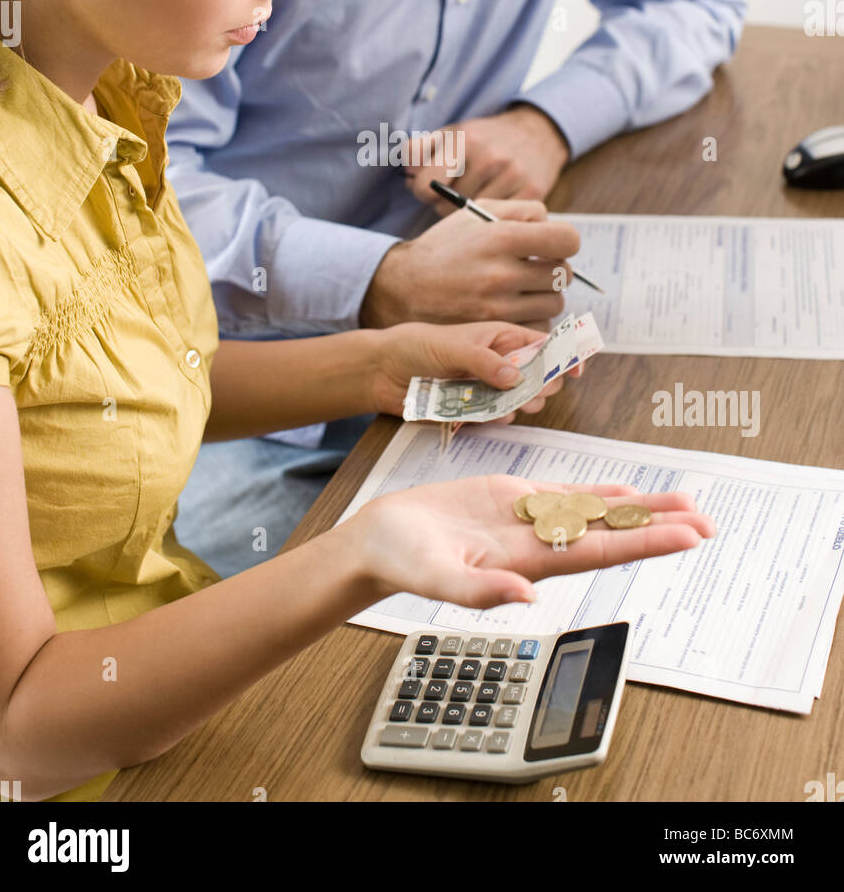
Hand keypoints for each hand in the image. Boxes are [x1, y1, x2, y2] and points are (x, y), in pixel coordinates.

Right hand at [347, 477, 715, 609]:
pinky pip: (563, 494)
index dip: (644, 544)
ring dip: (637, 508)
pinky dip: (596, 492)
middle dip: (658, 526)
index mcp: (527, 561)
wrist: (380, 541)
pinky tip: (623, 491)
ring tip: (682, 502)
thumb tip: (525, 595)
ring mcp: (527, 520)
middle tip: (707, 520)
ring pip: (593, 511)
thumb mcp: (436, 577)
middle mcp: (537, 541)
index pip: (599, 551)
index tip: (688, 538)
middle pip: (609, 532)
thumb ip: (479, 592)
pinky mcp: (510, 499)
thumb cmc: (402, 561)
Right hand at [360, 198, 579, 329]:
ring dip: (545, 296)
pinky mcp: (494, 333)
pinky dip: (533, 319)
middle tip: (534, 268)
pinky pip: (538, 328)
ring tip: (522, 288)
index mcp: (501, 238)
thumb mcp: (475, 214)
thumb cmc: (444, 247)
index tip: (554, 245)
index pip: (567, 241)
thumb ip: (520, 210)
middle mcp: (502, 274)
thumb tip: (551, 223)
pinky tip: (515, 309)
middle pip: (565, 275)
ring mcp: (499, 308)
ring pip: (555, 304)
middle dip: (554, 269)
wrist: (404, 288)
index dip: (565, 241)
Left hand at [369, 320, 585, 418]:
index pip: (546, 344)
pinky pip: (500, 418)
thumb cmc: (417, 346)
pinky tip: (487, 414)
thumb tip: (516, 378)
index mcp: (503, 337)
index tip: (576, 370)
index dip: (566, 355)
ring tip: (504, 402)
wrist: (384, 371)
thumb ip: (484, 361)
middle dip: (541, 386)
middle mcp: (503, 362)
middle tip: (527, 390)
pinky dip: (498, 419)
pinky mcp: (478, 409)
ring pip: (525, 401)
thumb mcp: (452, 347)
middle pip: (542, 377)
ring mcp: (491, 387)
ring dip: (520, 405)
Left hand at [403, 105, 569, 211]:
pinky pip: (498, 221)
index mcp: (464, 140)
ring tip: (475, 199)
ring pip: (471, 218)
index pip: (426, 185)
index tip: (430, 188)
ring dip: (468, 216)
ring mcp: (513, 176)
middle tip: (456, 194)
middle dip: (445, 204)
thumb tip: (408, 174)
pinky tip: (495, 206)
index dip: (422, 191)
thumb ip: (419, 150)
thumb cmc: (485, 139)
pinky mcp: (532, 194)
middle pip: (446, 207)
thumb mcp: (451, 134)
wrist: (539, 134)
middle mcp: (490, 157)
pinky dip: (493, 219)